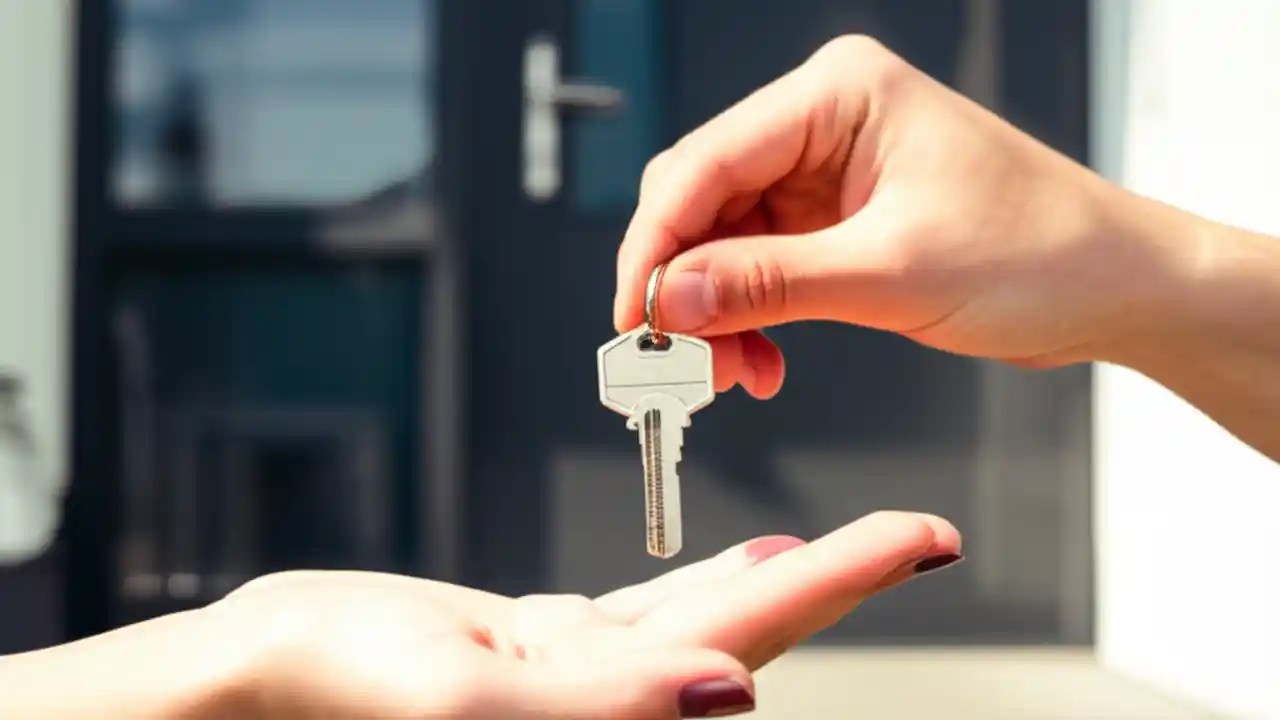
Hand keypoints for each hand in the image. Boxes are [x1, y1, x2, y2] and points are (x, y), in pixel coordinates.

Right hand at [205, 511, 960, 718]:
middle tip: (918, 531)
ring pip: (709, 612)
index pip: (759, 634)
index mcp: (615, 713)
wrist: (264, 678)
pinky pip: (646, 611)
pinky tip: (740, 553)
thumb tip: (731, 693)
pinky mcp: (547, 651)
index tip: (927, 535)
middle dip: (842, 572)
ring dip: (782, 574)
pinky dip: (701, 579)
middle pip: (756, 623)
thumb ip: (604, 704)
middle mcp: (617, 702)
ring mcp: (585, 678)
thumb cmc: (339, 690)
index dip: (848, 579)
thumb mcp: (467, 699)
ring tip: (845, 545)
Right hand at [614, 35, 1168, 397]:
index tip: (634, 316)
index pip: (706, 161)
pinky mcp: (834, 219)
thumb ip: (768, 284)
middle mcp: (822, 121)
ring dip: (715, 312)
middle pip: (702, 199)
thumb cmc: (1039, 253)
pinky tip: (759, 361)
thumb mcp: (891, 272)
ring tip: (730, 375)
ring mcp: (825, 171)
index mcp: (837, 93)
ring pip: (723, 241)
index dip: (657, 244)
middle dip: (684, 285)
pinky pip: (759, 267)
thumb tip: (669, 301)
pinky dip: (749, 318)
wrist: (1113, 287)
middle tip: (674, 359)